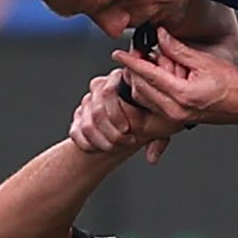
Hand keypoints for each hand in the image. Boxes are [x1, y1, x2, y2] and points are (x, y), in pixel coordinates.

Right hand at [68, 70, 183, 162]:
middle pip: (97, 111)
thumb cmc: (150, 118)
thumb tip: (152, 158)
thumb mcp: (160, 124)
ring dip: (101, 141)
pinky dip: (88, 145)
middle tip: (124, 142)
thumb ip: (159, 139)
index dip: (117, 114)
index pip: (109, 92)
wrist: (134, 124)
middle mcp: (100, 87)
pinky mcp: (78, 117)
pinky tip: (100, 149)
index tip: (128, 130)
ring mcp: (87, 102)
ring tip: (115, 147)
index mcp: (119, 79)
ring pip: (87, 125)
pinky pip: (77, 133)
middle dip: (111, 132)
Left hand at [111, 28, 237, 126]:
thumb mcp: (204, 61)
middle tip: (136, 53)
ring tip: (152, 63)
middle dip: (135, 71)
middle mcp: (176, 110)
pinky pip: (155, 104)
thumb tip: (160, 35)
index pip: (148, 75)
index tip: (117, 54)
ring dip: (143, 81)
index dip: (131, 62)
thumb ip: (178, 49)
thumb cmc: (234, 84)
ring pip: (146, 98)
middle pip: (142, 89)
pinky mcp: (178, 119)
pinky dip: (151, 90)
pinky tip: (159, 77)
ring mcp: (176, 117)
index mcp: (182, 95)